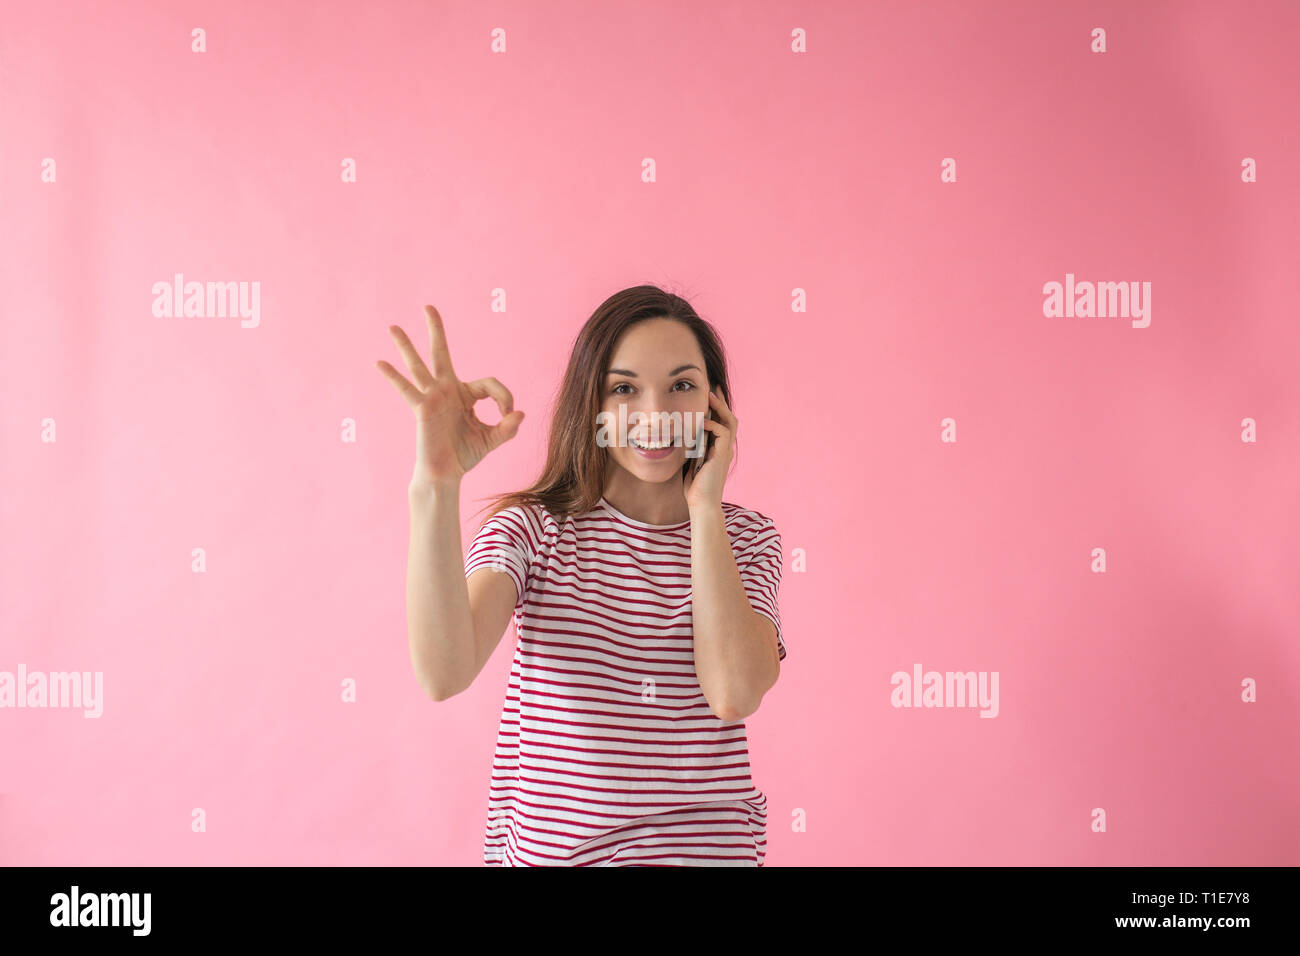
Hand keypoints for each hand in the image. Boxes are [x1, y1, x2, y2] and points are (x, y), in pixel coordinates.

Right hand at [375, 305, 524, 485]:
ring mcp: (432, 397)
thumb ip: (508, 427)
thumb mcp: (492, 439)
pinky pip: (407, 390)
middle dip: (436, 330)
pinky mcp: (422, 409)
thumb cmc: (466, 454)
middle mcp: (446, 390)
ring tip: (393, 327)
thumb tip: (520, 413)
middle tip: (428, 307)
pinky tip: (379, 363)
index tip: (509, 416)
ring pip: (419, 366)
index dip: (504, 398)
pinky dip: (393, 376)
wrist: (446, 473)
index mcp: (465, 395)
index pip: (489, 384)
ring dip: (406, 346)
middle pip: (441, 354)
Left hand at [682, 388, 734, 511]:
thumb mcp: (691, 461)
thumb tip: (680, 433)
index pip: (721, 422)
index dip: (716, 408)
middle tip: (712, 387)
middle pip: (729, 417)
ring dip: (720, 407)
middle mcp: (725, 447)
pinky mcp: (722, 455)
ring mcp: (725, 451)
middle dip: (721, 401)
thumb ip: (691, 447)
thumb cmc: (694, 486)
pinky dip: (713, 424)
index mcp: (719, 448)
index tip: (707, 394)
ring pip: (730, 421)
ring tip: (710, 394)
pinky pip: (722, 432)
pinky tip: (702, 421)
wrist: (702, 503)